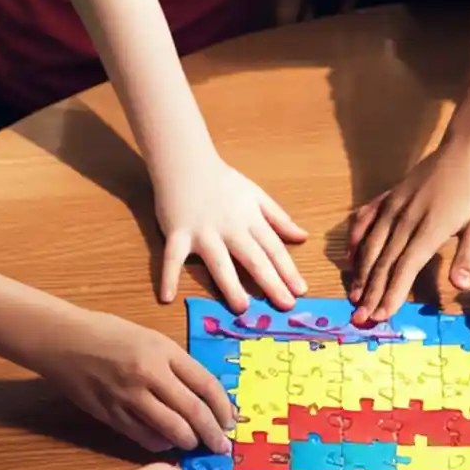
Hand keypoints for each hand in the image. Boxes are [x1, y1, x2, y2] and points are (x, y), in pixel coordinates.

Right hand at [36, 310, 235, 452]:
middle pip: (193, 412)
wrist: (63, 340)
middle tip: (222, 446)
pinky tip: (168, 443)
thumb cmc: (110, 334)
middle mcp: (149, 375)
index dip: (224, 407)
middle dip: (213, 433)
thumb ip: (177, 365)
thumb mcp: (151, 339)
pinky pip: (143, 437)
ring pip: (170, 429)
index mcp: (164, 352)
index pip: (206, 385)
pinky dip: (161, 443)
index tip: (232, 421)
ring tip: (196, 444)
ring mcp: (128, 397)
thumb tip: (205, 394)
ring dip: (189, 441)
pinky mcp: (110, 414)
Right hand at [154, 158, 306, 310]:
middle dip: (271, 282)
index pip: (273, 247)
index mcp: (249, 218)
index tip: (301, 291)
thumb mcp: (255, 195)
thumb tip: (302, 237)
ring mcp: (202, 232)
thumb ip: (278, 218)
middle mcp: (229, 227)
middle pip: (253, 258)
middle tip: (285, 305)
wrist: (185, 161)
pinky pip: (171, 258)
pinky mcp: (176, 233)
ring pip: (219, 262)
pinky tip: (167, 297)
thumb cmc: (221, 181)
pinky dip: (167, 276)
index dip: (288, 270)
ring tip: (242, 308)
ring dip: (230, 285)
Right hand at [348, 141, 469, 322]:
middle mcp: (406, 217)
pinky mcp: (390, 195)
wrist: (469, 147)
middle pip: (384, 261)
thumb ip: (469, 255)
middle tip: (361, 317)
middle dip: (371, 292)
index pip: (405, 267)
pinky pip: (366, 218)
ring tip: (353, 295)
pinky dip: (356, 239)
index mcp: (431, 227)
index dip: (391, 293)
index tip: (381, 315)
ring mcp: (395, 205)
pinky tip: (350, 257)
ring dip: (361, 272)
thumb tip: (462, 286)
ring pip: (372, 243)